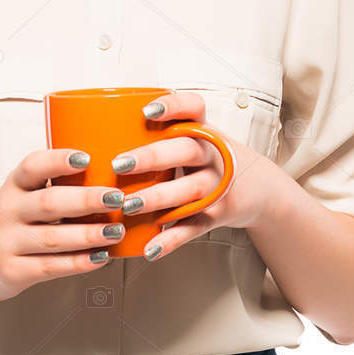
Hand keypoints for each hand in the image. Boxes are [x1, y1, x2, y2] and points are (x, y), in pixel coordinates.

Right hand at [0, 146, 123, 303]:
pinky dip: (78, 263)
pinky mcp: (13, 271)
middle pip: (50, 202)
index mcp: (14, 186)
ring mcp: (8, 242)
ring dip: (89, 234)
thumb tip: (107, 176)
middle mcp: (8, 211)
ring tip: (115, 230)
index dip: (59, 160)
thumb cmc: (11, 223)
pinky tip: (100, 257)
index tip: (86, 159)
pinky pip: (51, 267)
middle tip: (116, 198)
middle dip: (86, 200)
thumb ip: (54, 186)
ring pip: (53, 238)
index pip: (33, 166)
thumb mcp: (22, 196)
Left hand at [111, 91, 288, 260]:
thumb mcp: (195, 138)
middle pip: (186, 150)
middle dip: (152, 157)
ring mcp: (217, 185)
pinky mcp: (217, 214)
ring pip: (189, 190)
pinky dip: (171, 239)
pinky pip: (194, 227)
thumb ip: (158, 136)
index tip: (146, 111)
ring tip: (128, 206)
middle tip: (119, 165)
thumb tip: (95, 137)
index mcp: (202, 130)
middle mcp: (212, 154)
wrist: (258, 186)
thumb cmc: (208, 158)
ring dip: (157, 198)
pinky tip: (150, 248)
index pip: (193, 107)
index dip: (172, 106)